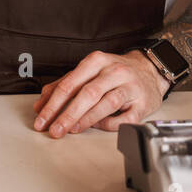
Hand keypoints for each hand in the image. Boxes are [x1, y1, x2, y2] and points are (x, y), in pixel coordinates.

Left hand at [31, 50, 168, 137]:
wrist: (149, 70)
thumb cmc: (115, 73)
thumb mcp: (89, 71)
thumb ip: (64, 85)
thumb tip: (41, 104)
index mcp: (98, 61)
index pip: (71, 83)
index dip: (54, 103)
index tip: (42, 118)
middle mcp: (115, 71)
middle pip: (88, 93)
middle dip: (67, 114)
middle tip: (54, 130)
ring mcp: (131, 87)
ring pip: (107, 103)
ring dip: (86, 119)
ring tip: (71, 129)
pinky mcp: (143, 104)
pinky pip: (124, 118)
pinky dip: (108, 124)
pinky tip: (97, 126)